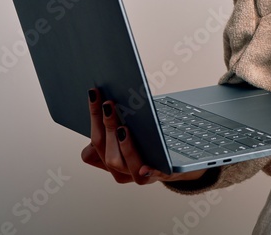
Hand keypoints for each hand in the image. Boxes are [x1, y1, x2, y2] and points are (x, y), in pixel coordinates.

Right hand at [81, 87, 205, 184]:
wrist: (180, 163)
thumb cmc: (152, 141)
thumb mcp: (135, 131)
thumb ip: (122, 121)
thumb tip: (112, 99)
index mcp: (110, 159)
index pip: (91, 148)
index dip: (93, 120)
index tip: (94, 93)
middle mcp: (120, 171)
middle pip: (106, 152)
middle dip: (106, 127)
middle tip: (108, 104)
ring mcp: (136, 175)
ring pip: (121, 164)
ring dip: (122, 145)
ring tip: (123, 128)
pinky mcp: (158, 175)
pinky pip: (149, 177)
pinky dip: (147, 172)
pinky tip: (145, 167)